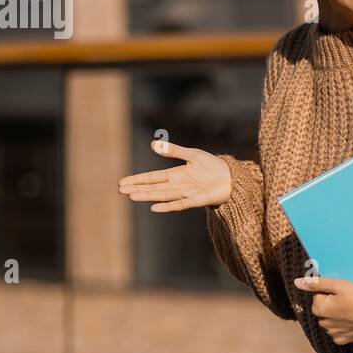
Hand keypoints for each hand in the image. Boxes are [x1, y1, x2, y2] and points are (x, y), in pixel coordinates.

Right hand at [117, 141, 231, 211]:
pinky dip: (167, 206)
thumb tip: (152, 144)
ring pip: (162, 196)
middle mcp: (178, 186)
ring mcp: (186, 193)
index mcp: (176, 174)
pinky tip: (154, 208)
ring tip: (132, 197)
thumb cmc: (212, 166)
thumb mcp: (192, 154)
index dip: (138, 180)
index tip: (122, 183)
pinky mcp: (197, 200)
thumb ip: (173, 151)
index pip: (152, 178)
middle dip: (138, 189)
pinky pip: (179, 204)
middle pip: (154, 188)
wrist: (232, 177)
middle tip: (121, 190)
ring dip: (147, 196)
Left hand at [293, 276, 352, 345]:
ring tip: (350, 311)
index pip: (317, 296)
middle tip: (347, 302)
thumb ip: (315, 284)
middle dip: (331, 304)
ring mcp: (331, 334)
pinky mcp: (340, 341)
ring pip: (328, 321)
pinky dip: (341, 326)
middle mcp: (321, 323)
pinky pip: (335, 331)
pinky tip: (351, 322)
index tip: (341, 294)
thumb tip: (296, 282)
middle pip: (322, 309)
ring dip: (335, 316)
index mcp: (318, 309)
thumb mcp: (337, 285)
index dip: (329, 292)